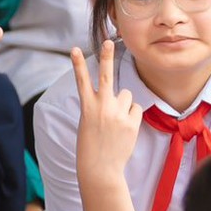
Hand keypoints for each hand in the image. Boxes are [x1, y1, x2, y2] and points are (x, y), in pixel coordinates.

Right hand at [72, 41, 141, 188]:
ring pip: (126, 96)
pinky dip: (132, 116)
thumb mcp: (89, 123)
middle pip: (106, 75)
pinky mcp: (131, 122)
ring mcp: (117, 113)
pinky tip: (125, 129)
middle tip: (109, 41)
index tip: (74, 49)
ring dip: (124, 105)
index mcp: (87, 107)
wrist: (100, 169)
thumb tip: (123, 96)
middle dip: (106, 56)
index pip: (82, 81)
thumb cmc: (92, 147)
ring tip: (117, 122)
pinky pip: (136, 109)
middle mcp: (102, 107)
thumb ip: (102, 107)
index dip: (77, 64)